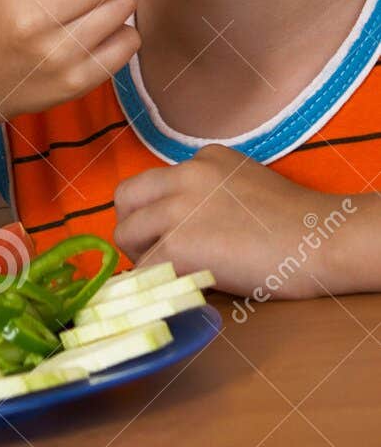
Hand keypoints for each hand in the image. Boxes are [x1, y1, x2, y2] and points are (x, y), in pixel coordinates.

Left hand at [114, 144, 351, 297]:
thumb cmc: (297, 226)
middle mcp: (184, 175)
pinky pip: (144, 268)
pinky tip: (177, 287)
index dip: (153, 212)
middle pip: (125, 198)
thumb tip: (181, 228)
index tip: (165, 235)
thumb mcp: (245, 187)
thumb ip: (209, 196)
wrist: (320, 241)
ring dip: (141, 256)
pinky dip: (153, 282)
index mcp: (204, 159)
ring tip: (171, 273)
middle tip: (154, 255)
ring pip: (126, 233)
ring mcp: (178, 207)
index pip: (153, 183)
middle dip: (133, 228)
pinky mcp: (178, 243)